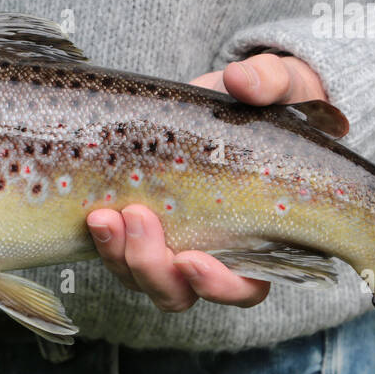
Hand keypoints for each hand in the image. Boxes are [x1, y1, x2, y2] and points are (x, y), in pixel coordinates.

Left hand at [86, 53, 326, 310]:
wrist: (222, 96)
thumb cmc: (266, 102)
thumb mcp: (279, 84)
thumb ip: (269, 82)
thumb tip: (242, 81)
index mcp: (263, 239)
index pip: (246, 287)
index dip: (220, 285)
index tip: (191, 260)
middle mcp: (213, 254)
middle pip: (179, 292)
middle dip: (152, 268)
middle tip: (136, 217)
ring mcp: (172, 243)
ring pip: (141, 279)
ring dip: (119, 256)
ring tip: (104, 215)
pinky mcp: (140, 226)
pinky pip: (117, 254)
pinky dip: (105, 242)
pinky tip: (96, 213)